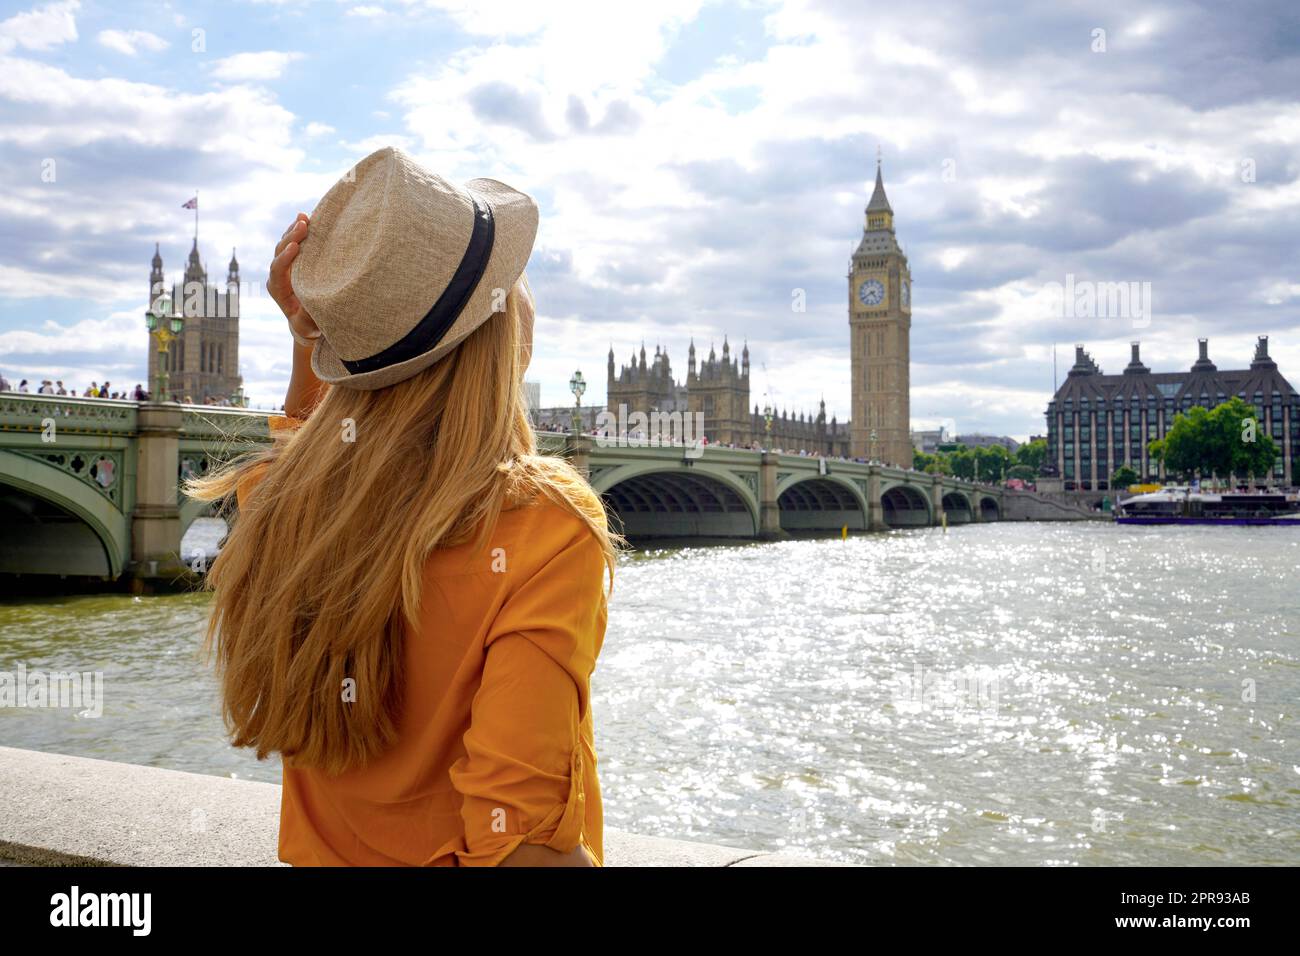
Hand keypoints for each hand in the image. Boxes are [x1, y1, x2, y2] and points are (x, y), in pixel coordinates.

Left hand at [267, 213, 319, 345]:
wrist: (305, 320)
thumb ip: (308, 317)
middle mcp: (277, 275)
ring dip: (293, 230)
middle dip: (290, 237)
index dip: (285, 258)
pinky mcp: (293, 261)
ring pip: (285, 244)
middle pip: (279, 252)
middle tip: (303, 224)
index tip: (295, 247)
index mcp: (278, 289)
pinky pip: (293, 242)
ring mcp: (284, 266)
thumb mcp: (308, 324)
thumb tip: (314, 308)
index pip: (277, 270)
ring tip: (304, 217)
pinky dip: (299, 231)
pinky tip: (307, 219)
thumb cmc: (308, 324)